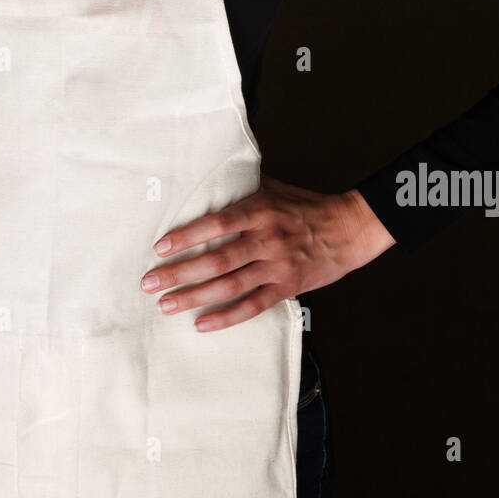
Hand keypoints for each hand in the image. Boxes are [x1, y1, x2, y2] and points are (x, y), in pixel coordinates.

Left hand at [139, 171, 396, 331]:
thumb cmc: (306, 206)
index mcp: (260, 211)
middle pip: (216, 260)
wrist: (349, 229)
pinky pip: (253, 306)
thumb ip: (242, 185)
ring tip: (166, 305)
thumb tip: (208, 173)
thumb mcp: (274, 188)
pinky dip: (227, 318)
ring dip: (195, 297)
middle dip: (179, 273)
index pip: (217, 223)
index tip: (160, 247)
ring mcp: (277, 266)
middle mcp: (266, 239)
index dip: (187, 236)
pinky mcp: (287, 287)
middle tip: (149, 282)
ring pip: (229, 286)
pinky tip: (202, 324)